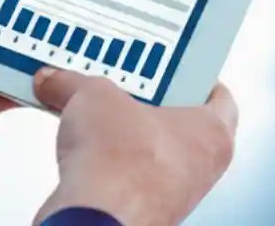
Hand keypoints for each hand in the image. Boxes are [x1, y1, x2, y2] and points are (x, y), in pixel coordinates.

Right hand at [32, 68, 237, 225]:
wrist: (95, 221)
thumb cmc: (120, 165)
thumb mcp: (91, 95)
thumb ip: (73, 82)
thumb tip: (56, 80)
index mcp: (213, 133)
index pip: (218, 95)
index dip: (192, 75)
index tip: (170, 64)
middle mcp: (200, 167)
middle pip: (178, 122)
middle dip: (147, 102)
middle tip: (122, 80)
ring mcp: (171, 194)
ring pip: (150, 153)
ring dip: (123, 134)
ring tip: (92, 109)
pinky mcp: (140, 210)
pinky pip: (125, 177)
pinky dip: (106, 163)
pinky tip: (80, 146)